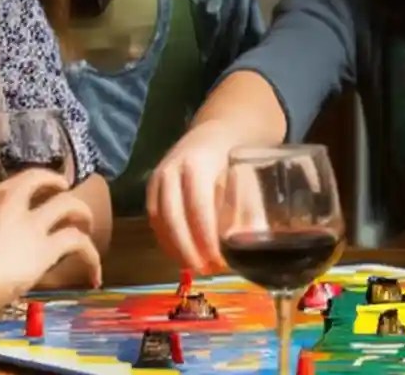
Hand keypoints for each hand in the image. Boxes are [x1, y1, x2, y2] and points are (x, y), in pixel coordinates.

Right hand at [0, 168, 100, 310]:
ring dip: (82, 213)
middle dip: (56, 185)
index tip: (32, 193)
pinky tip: (94, 272)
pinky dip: (90, 256)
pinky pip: (79, 243)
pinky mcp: (48, 247)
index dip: (28, 187)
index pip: (13, 183)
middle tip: (64, 192)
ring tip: (87, 224)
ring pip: (69, 205)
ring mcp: (32, 223)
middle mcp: (11, 201)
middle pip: (42, 180)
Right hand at [146, 120, 239, 273]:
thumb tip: (252, 240)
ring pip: (159, 220)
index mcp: (198, 164)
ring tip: (195, 268)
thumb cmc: (234, 157)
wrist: (213, 133)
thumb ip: (248, 206)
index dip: (206, 237)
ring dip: (176, 248)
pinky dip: (166, 240)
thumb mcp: (246, 177)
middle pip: (173, 217)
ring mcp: (158, 177)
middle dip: (188, 249)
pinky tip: (182, 255)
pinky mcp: (151, 187)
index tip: (219, 260)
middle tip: (205, 271)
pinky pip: (154, 218)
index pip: (198, 206)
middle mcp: (172, 169)